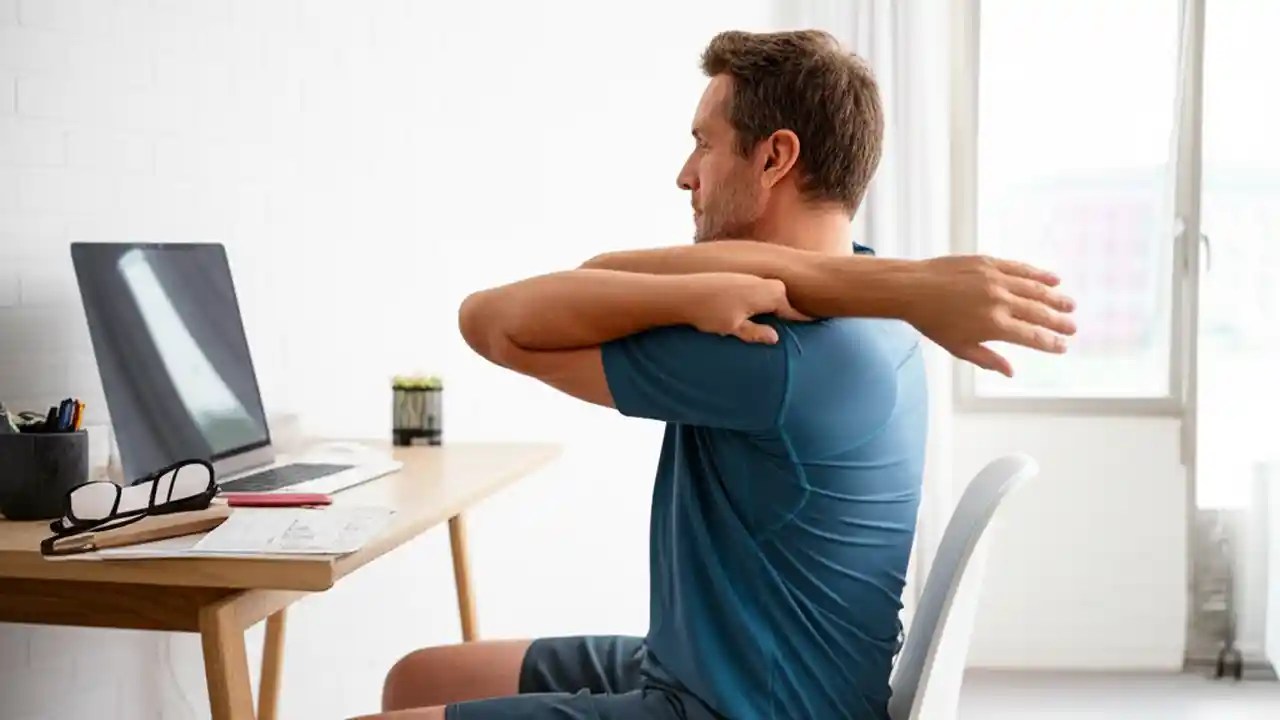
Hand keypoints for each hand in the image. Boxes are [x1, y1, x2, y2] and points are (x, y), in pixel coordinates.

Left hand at [687, 273, 810, 343]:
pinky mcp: (738, 279)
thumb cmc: (709, 312)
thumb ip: (755, 333)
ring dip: (773, 305)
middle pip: (783, 300)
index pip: (792, 310)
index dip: (803, 319)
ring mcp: (751, 278)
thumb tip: (774, 339)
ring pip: (769, 293)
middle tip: (800, 324)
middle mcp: (763, 283)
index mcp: (768, 295)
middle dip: (788, 311)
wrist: (684, 292)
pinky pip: (757, 290)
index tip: (817, 323)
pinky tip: (752, 310)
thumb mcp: (734, 327)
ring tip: (777, 320)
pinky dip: (760, 300)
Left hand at [905, 256, 1076, 376]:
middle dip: (1059, 322)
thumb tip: (1011, 371)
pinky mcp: (990, 263)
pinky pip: (1020, 269)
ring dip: (1055, 298)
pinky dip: (1039, 274)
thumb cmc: (933, 322)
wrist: (912, 289)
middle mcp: (999, 302)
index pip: (1032, 337)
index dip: (1051, 343)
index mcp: (993, 326)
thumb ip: (987, 359)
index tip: (1063, 346)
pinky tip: (1053, 279)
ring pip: (1035, 290)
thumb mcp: (958, 347)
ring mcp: (996, 280)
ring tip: (1070, 305)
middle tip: (1073, 327)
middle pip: (1039, 313)